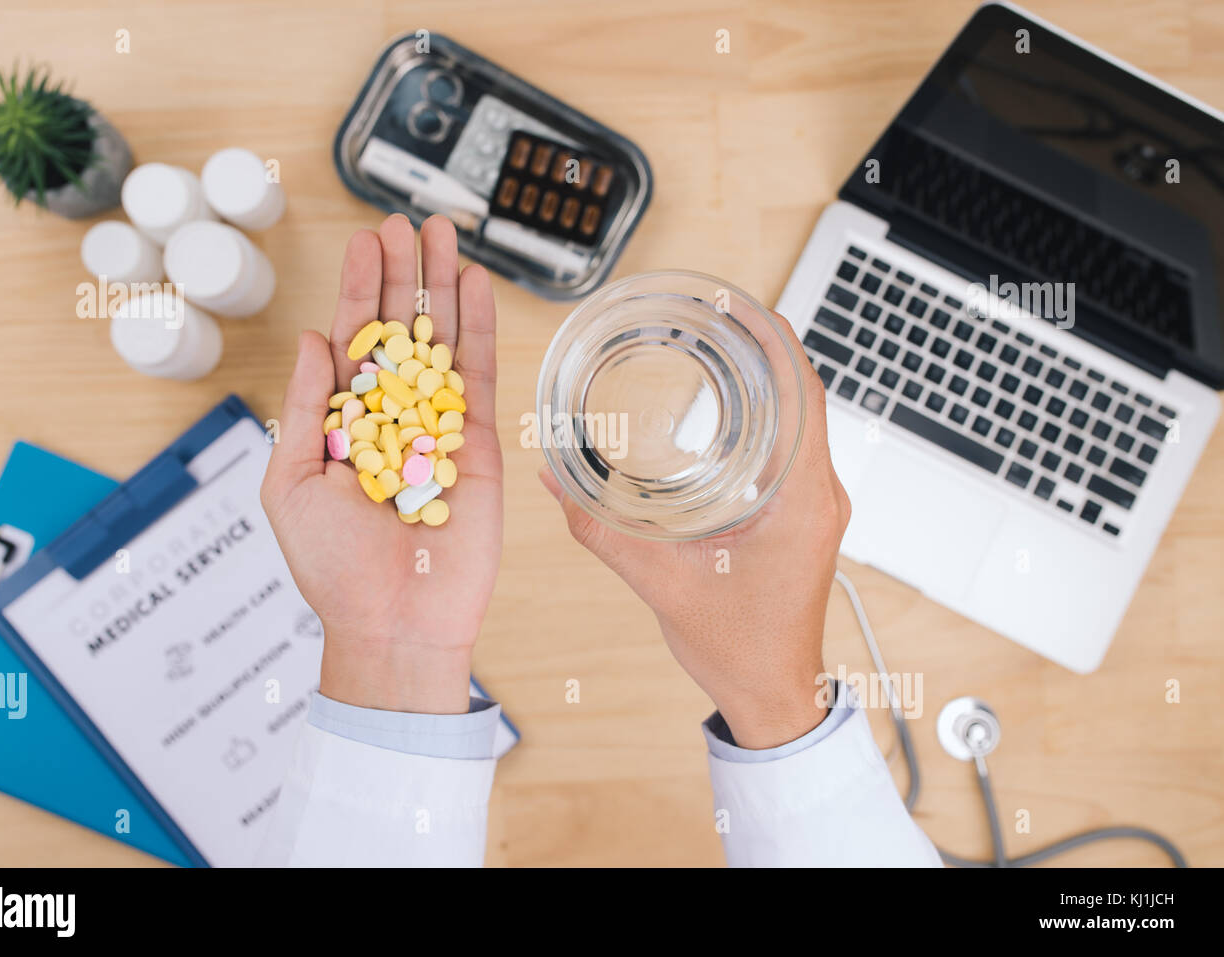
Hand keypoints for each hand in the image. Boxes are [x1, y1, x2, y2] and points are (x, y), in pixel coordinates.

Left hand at [261, 214, 501, 714]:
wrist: (393, 623)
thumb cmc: (331, 567)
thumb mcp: (291, 483)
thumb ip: (305, 408)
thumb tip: (312, 340)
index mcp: (343, 425)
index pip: (352, 343)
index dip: (358, 291)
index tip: (366, 242)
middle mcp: (391, 419)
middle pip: (400, 331)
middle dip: (402, 276)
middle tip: (406, 223)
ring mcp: (438, 429)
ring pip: (442, 344)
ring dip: (442, 288)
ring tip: (444, 235)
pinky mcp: (478, 448)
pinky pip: (479, 379)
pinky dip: (478, 332)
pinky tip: (474, 288)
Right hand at [541, 310, 847, 748]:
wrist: (773, 694)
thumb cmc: (738, 648)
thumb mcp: (659, 582)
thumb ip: (600, 527)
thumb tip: (555, 476)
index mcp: (802, 500)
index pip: (805, 394)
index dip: (777, 340)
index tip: (743, 305)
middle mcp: (820, 494)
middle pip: (805, 395)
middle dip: (763, 348)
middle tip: (715, 316)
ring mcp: (816, 504)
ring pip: (802, 419)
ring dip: (766, 380)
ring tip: (718, 347)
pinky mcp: (804, 514)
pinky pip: (794, 446)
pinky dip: (765, 415)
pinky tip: (727, 407)